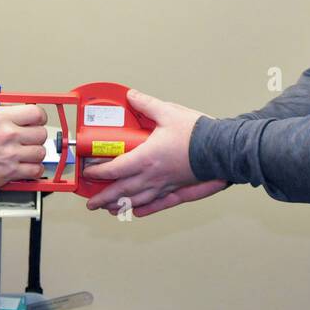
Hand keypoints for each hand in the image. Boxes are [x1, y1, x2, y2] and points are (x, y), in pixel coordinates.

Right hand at [0, 101, 46, 195]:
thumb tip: (11, 106)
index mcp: (0, 118)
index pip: (35, 113)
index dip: (39, 116)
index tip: (37, 120)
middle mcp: (7, 135)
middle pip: (41, 133)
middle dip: (37, 135)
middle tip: (31, 137)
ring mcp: (9, 155)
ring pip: (40, 152)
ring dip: (36, 152)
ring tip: (29, 151)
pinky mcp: (9, 172)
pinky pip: (35, 170)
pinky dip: (34, 169)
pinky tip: (29, 165)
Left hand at [84, 89, 226, 214]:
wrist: (221, 148)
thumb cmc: (197, 132)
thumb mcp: (168, 112)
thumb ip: (146, 104)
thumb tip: (131, 96)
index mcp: (147, 157)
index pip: (115, 168)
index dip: (98, 171)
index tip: (88, 171)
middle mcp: (153, 175)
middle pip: (121, 190)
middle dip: (103, 198)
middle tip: (90, 203)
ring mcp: (164, 185)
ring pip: (136, 200)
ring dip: (119, 206)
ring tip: (107, 210)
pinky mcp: (176, 189)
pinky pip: (156, 204)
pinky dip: (143, 210)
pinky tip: (136, 213)